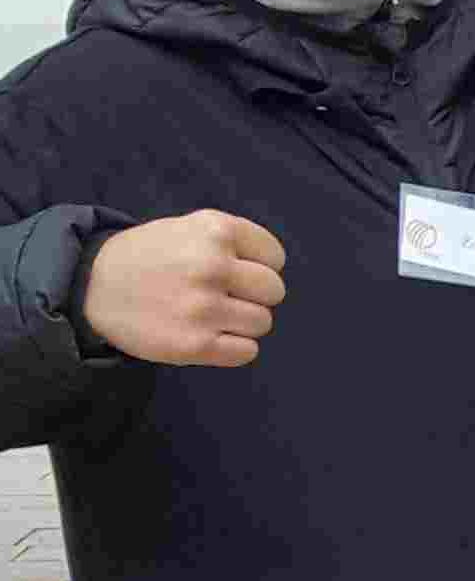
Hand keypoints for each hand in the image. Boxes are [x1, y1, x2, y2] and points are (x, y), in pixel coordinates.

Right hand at [78, 209, 283, 369]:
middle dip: (254, 296)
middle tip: (225, 296)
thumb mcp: (188, 228)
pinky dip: (234, 348)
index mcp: (215, 230)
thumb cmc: (148, 257)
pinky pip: (247, 352)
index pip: (274, 256)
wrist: (94, 286)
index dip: (261, 266)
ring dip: (243, 323)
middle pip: (273, 291)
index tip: (239, 271)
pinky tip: (209, 335)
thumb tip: (272, 271)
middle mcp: (212, 266)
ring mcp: (204, 308)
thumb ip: (230, 242)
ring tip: (212, 315)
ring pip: (262, 323)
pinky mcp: (195, 345)